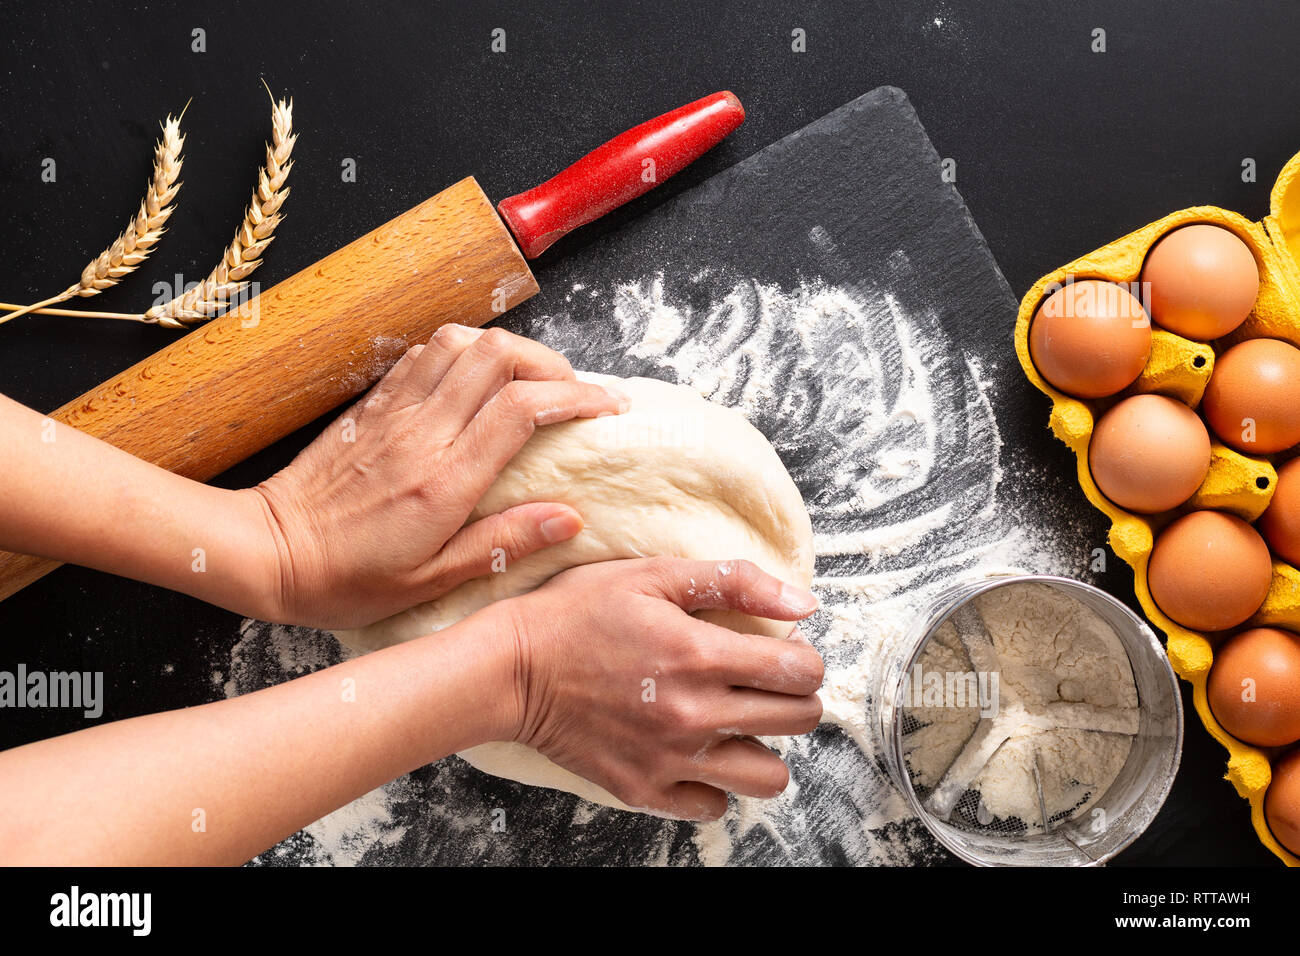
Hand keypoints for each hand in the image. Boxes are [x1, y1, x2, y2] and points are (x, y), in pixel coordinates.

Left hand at [246, 325, 628, 627]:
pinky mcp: (375, 404)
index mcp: (443, 482)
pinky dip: (466, 349)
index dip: (576, 396)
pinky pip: (426, 353)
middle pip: (500, 356)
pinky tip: (481, 374)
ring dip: (510, 349)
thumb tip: (569, 518)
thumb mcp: (432, 582)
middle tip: (576, 392)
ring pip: (464, 342)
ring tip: (534, 378)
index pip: (522, 409)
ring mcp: (395, 412)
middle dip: (553, 363)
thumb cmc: (348, 579)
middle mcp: (422, 434)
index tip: (608, 407)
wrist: (268, 553)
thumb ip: (502, 545)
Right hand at [488, 557, 823, 819]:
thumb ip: (734, 582)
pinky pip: (713, 805)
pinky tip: (696, 751)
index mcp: (701, 655)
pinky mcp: (644, 790)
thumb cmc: (579, 613)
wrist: (511, 670)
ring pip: (769, 777)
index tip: (781, 649)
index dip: (804, 656)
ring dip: (763, 748)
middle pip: (798, 721)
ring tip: (737, 723)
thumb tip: (804, 603)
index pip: (802, 672)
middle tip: (763, 681)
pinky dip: (714, 782)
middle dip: (795, 697)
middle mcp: (694, 714)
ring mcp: (670, 759)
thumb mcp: (652, 575)